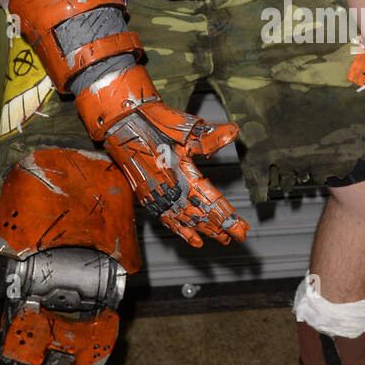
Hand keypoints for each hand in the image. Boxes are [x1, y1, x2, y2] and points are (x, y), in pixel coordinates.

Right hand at [104, 108, 249, 248]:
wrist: (123, 124)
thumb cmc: (153, 125)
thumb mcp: (186, 129)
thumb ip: (211, 137)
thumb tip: (233, 131)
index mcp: (183, 175)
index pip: (211, 204)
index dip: (228, 220)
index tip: (242, 230)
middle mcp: (171, 190)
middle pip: (201, 217)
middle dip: (220, 229)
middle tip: (236, 237)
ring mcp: (158, 196)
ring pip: (185, 222)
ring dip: (204, 231)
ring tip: (220, 239)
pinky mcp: (148, 196)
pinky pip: (167, 220)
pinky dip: (180, 231)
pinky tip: (191, 239)